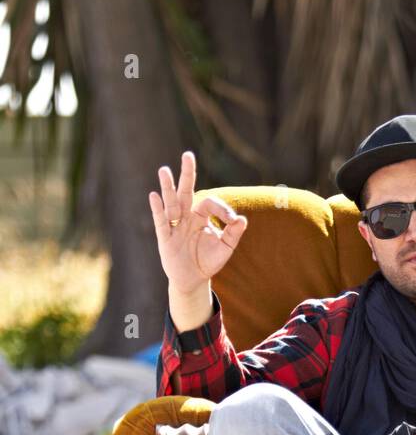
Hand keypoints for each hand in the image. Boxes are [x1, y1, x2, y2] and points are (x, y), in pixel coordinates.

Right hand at [148, 150, 247, 295]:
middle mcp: (186, 216)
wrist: (194, 279)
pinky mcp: (166, 237)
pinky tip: (154, 196)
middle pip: (186, 191)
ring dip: (168, 187)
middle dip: (187, 174)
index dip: (221, 209)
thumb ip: (234, 234)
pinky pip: (161, 221)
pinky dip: (158, 209)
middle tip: (188, 155)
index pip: (209, 203)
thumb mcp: (225, 248)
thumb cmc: (209, 260)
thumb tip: (242, 219)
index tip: (232, 220)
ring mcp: (175, 225)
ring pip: (171, 203)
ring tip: (164, 170)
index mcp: (200, 215)